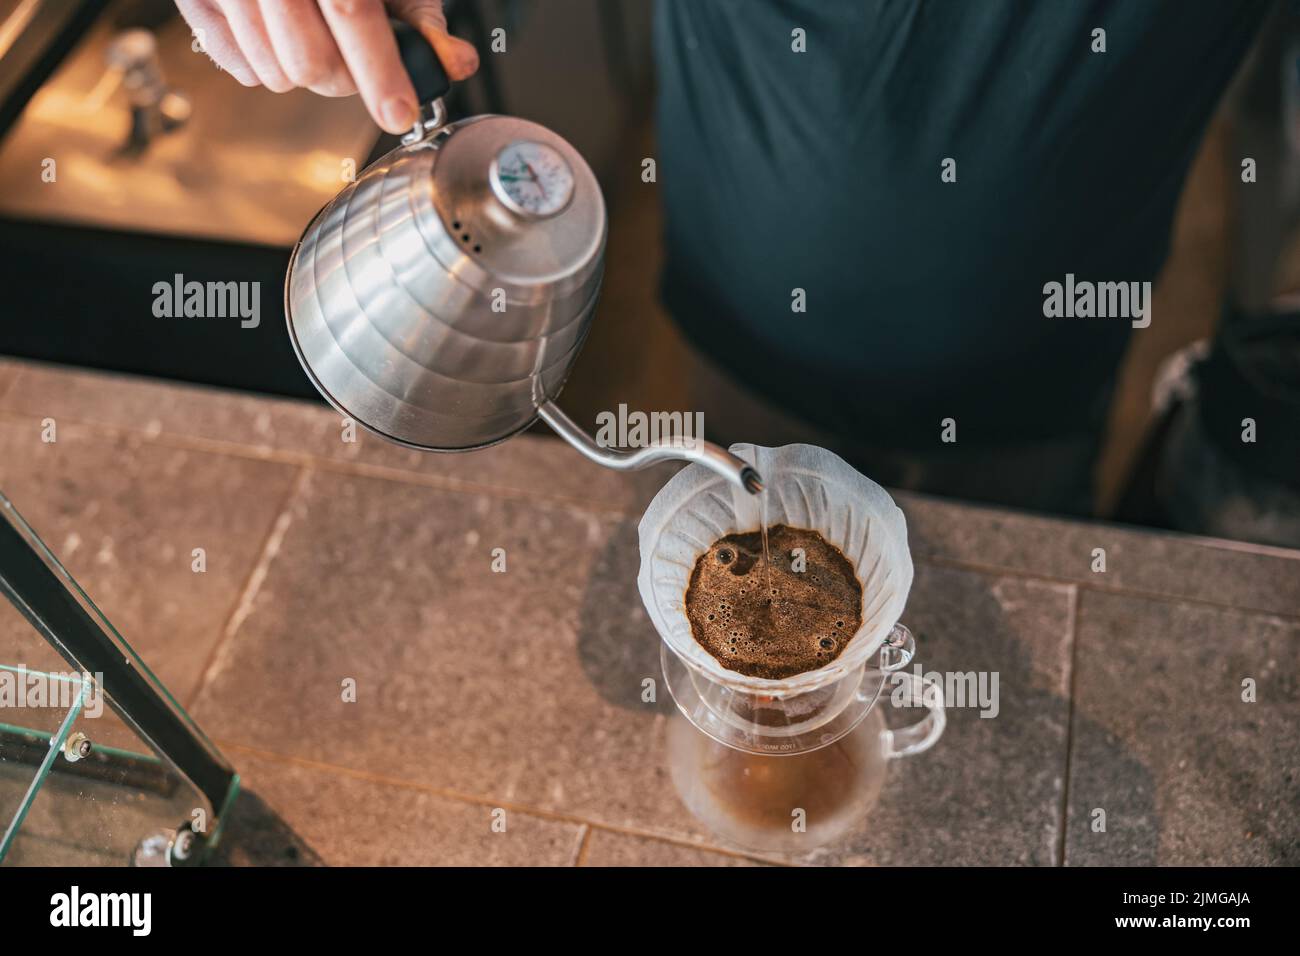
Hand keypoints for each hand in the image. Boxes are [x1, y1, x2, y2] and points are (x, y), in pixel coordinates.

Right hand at [176, 0, 478, 132]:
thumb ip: (420, 14)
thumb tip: (457, 63)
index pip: (351, 11)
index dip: (379, 71)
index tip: (398, 112)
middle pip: (310, 63)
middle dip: (346, 81)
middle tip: (361, 65)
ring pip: (274, 74)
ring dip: (306, 74)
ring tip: (317, 37)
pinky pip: (238, 67)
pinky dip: (267, 66)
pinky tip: (280, 36)